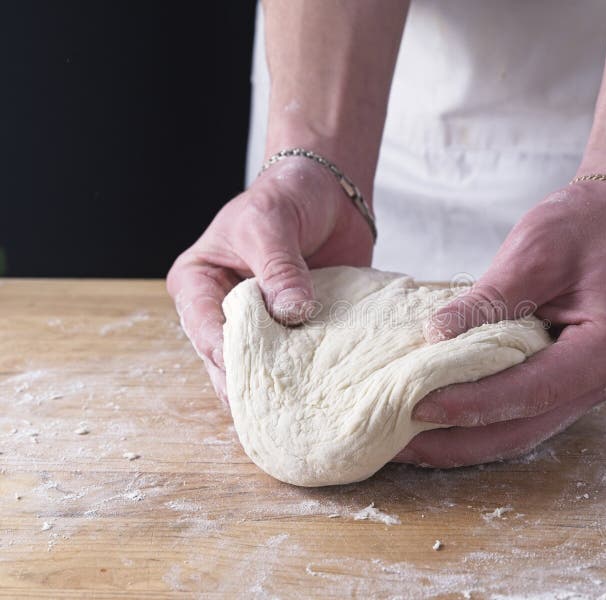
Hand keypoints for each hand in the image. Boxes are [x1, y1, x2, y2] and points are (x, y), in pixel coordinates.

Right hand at [167, 158, 373, 401]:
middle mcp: (224, 310)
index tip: (249, 370)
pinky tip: (320, 391)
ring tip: (296, 408)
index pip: (203, 326)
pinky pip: (297, 359)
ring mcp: (261, 324)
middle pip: (226, 358)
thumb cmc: (286, 196)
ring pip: (260, 366)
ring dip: (277, 384)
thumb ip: (279, 268)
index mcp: (199, 283)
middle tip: (272, 407)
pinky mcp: (295, 330)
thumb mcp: (271, 223)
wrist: (330, 192)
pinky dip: (306, 374)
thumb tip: (291, 313)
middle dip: (248, 381)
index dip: (224, 351)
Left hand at [395, 181, 605, 466]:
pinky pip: (521, 413)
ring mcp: (585, 386)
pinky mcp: (564, 381)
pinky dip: (480, 422)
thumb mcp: (534, 252)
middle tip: (400, 446)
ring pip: (522, 430)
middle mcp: (604, 379)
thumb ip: (489, 298)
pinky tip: (440, 423)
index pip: (534, 389)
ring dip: (466, 442)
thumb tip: (436, 335)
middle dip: (460, 441)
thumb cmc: (583, 227)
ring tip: (410, 446)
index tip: (420, 406)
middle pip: (526, 427)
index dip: (475, 403)